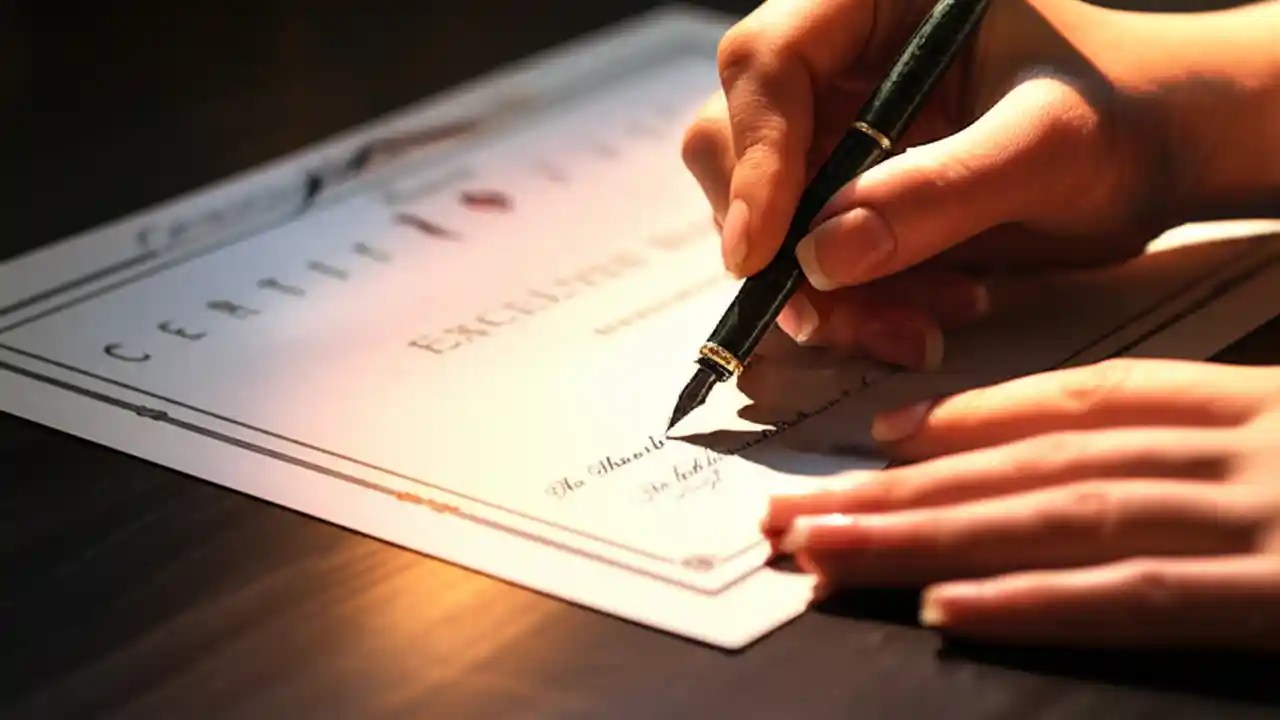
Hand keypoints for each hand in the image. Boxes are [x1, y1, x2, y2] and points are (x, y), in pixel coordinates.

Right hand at [683, 0, 1213, 369]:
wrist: (1154, 152)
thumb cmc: (1120, 116)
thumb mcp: (1048, 147)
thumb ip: (940, 192)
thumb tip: (821, 256)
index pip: (768, 60)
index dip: (754, 155)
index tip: (763, 253)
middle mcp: (836, 56)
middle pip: (736, 143)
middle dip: (783, 245)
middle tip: (833, 319)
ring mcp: (832, 126)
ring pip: (763, 216)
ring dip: (822, 293)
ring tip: (915, 330)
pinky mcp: (842, 189)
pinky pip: (803, 258)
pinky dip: (848, 306)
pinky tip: (919, 321)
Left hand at [762, 358, 1279, 650]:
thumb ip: (1219, 453)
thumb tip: (1122, 474)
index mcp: (1242, 406)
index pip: (1083, 403)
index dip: (973, 416)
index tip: (881, 436)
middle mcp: (1232, 447)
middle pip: (1034, 462)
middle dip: (903, 486)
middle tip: (797, 512)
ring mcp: (1255, 515)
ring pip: (1056, 515)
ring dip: (928, 534)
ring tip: (826, 552)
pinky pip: (1140, 597)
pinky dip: (1035, 600)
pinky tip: (945, 610)